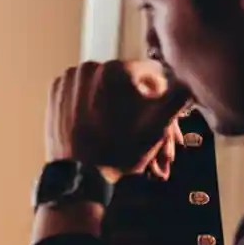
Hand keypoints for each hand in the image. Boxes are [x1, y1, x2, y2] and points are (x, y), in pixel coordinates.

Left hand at [46, 59, 189, 180]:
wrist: (79, 178)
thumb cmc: (119, 154)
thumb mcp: (157, 128)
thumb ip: (176, 99)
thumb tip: (188, 81)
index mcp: (115, 69)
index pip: (150, 73)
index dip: (159, 93)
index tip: (159, 112)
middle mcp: (89, 67)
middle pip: (124, 80)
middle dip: (135, 100)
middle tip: (139, 124)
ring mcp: (69, 79)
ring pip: (103, 85)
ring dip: (114, 101)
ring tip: (121, 127)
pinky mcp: (55, 92)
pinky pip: (83, 91)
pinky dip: (92, 103)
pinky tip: (100, 124)